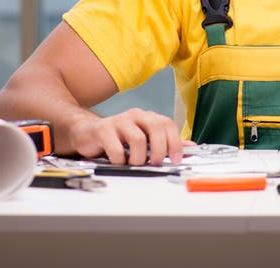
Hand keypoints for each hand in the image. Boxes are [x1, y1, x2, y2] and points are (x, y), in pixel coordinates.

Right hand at [68, 108, 184, 165]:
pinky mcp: (103, 130)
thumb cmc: (119, 138)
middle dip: (159, 150)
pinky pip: (117, 149)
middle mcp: (136, 115)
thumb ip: (166, 144)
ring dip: (138, 158)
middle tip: (155, 163)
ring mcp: (119, 121)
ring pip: (138, 140)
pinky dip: (120, 161)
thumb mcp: (144, 140)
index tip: (176, 159)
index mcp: (148, 117)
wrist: (88, 133)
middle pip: (156, 128)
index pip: (168, 124)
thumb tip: (190, 148)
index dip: (175, 143)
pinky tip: (118, 161)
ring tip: (133, 163)